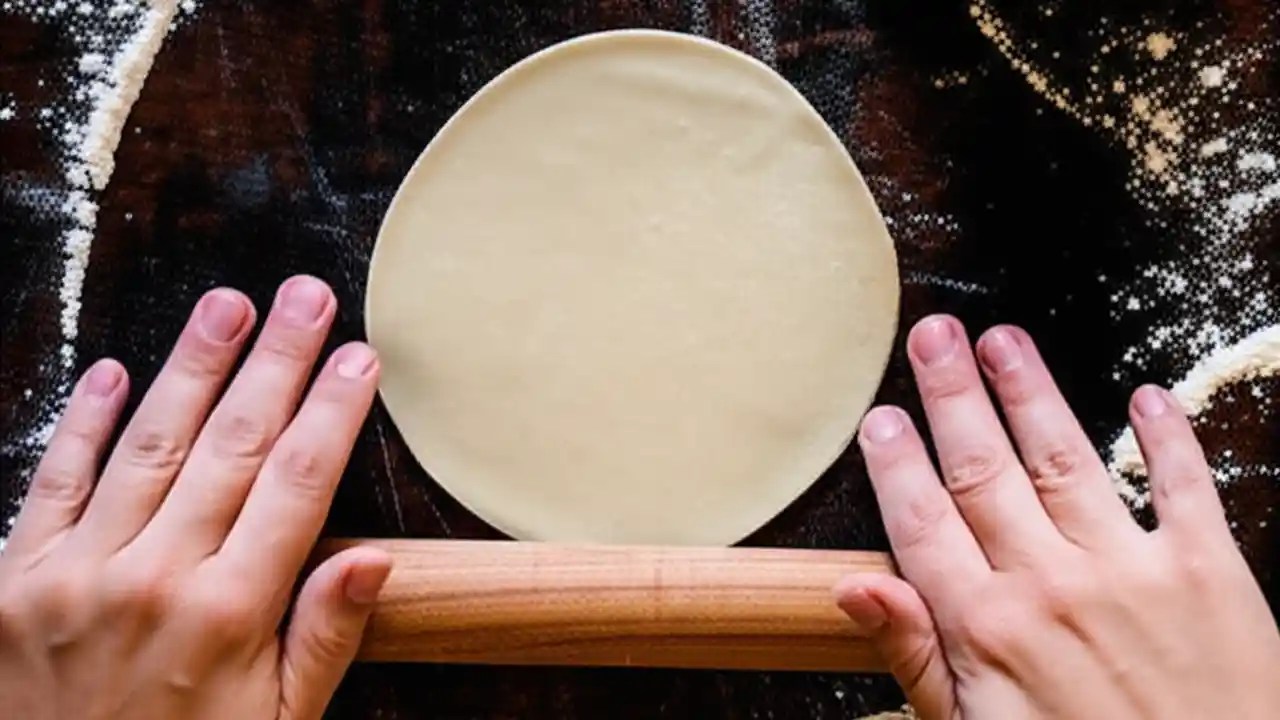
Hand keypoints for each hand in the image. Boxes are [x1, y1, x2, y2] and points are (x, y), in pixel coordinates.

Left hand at [0, 276, 388, 719]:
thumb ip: (323, 640)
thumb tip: (373, 561)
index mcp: (228, 615)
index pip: (297, 486)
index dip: (333, 414)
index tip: (360, 359)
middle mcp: (153, 579)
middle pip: (231, 445)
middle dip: (277, 363)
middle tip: (306, 297)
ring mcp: (75, 573)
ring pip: (147, 445)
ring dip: (192, 366)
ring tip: (228, 305)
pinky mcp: (12, 581)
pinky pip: (51, 483)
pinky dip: (81, 423)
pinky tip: (114, 371)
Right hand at [837, 315, 1279, 718]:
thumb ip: (916, 658)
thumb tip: (854, 591)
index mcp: (988, 628)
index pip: (923, 523)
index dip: (896, 464)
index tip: (880, 418)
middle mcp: (1052, 585)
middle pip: (984, 471)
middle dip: (952, 396)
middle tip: (932, 336)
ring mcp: (1131, 572)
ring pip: (1065, 460)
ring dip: (1031, 393)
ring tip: (1003, 340)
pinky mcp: (1210, 575)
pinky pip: (1185, 489)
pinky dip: (1168, 439)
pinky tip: (1146, 396)